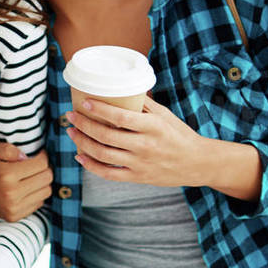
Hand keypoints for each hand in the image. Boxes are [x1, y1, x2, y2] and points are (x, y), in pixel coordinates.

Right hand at [0, 142, 54, 221]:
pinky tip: (25, 189)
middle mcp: (12, 193)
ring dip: (42, 182)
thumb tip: (26, 157)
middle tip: (37, 165)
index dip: (42, 156)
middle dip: (45, 169)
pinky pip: (39, 203)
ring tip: (31, 177)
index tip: (38, 154)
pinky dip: (36, 195)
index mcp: (7, 175)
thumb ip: (9, 149)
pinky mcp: (14, 216)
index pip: (41, 164)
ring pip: (46, 191)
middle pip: (47, 178)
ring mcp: (13, 207)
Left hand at [66, 96, 208, 186]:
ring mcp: (140, 164)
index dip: (99, 110)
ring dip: (82, 143)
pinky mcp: (138, 178)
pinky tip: (80, 156)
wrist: (197, 163)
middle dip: (83, 125)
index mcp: (153, 127)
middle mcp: (145, 146)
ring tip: (72, 132)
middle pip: (106, 136)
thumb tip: (121, 89)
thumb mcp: (165, 115)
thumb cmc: (179, 135)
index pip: (120, 117)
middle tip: (70, 116)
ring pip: (103, 154)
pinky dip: (91, 166)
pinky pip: (108, 174)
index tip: (84, 102)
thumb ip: (144, 104)